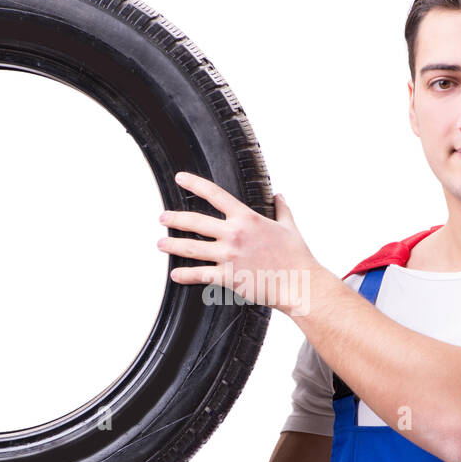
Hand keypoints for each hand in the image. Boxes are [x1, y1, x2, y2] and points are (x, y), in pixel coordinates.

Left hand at [157, 171, 324, 315]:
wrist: (299, 283)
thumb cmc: (296, 256)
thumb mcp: (289, 227)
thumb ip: (281, 209)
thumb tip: (279, 196)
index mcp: (246, 218)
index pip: (214, 194)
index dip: (194, 184)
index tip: (180, 179)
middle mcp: (233, 234)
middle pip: (194, 222)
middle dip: (174, 219)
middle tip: (163, 218)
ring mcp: (228, 256)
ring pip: (190, 248)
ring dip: (172, 245)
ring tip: (161, 244)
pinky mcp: (227, 277)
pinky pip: (200, 275)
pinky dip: (184, 275)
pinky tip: (175, 275)